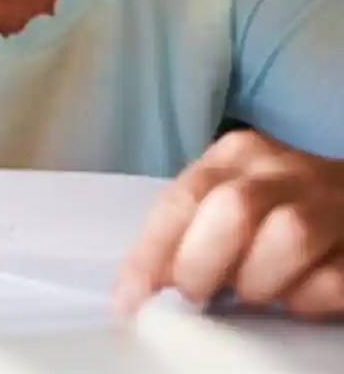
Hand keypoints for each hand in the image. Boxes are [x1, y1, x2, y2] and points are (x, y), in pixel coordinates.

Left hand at [114, 130, 343, 319]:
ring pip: (288, 237)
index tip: (132, 296)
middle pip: (233, 209)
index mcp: (236, 155)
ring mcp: (331, 201)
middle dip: (203, 264)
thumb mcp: (223, 201)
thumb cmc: (271, 208)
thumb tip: (139, 286)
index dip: (152, 253)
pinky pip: (330, 280)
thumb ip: (184, 231)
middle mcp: (283, 169)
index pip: (184, 198)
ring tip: (252, 292)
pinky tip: (295, 295)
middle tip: (196, 294)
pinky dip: (304, 301)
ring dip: (258, 281)